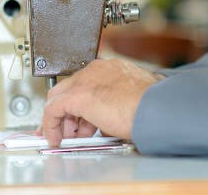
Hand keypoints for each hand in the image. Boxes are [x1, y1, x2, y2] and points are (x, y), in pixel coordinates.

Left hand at [40, 58, 163, 146]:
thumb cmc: (153, 107)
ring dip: (61, 121)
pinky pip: (54, 110)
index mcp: (112, 69)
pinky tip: (55, 139)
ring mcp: (86, 81)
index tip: (79, 120)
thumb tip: (112, 122)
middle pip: (69, 89)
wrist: (156, 109)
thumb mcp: (134, 100)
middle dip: (68, 113)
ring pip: (59, 98)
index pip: (86, 84)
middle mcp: (96, 70)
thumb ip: (119, 105)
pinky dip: (51, 125)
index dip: (80, 106)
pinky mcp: (77, 96)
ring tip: (66, 139)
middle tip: (70, 132)